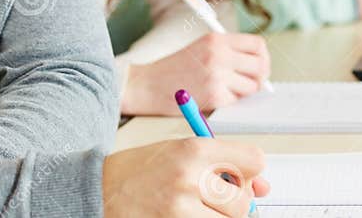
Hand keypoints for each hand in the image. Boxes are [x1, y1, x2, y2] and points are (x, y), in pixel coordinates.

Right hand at [103, 138, 269, 217]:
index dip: (251, 172)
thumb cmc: (139, 171)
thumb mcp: (178, 152)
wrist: (99, 191)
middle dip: (234, 204)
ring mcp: (181, 209)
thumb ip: (220, 164)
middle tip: (214, 200)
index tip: (243, 179)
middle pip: (244, 200)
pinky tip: (187, 216)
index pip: (254, 160)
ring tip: (197, 209)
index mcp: (194, 150)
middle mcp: (190, 178)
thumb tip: (262, 188)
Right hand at [121, 33, 270, 115]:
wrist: (148, 84)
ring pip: (251, 87)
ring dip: (243, 92)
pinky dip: (228, 102)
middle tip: (251, 84)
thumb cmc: (173, 69)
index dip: (263, 58)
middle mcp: (219, 54)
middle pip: (260, 66)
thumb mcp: (201, 48)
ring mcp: (217, 75)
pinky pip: (236, 101)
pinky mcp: (214, 96)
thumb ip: (228, 53)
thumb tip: (259, 66)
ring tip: (224, 90)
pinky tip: (212, 97)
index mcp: (217, 39)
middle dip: (259, 78)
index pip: (257, 45)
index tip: (259, 67)